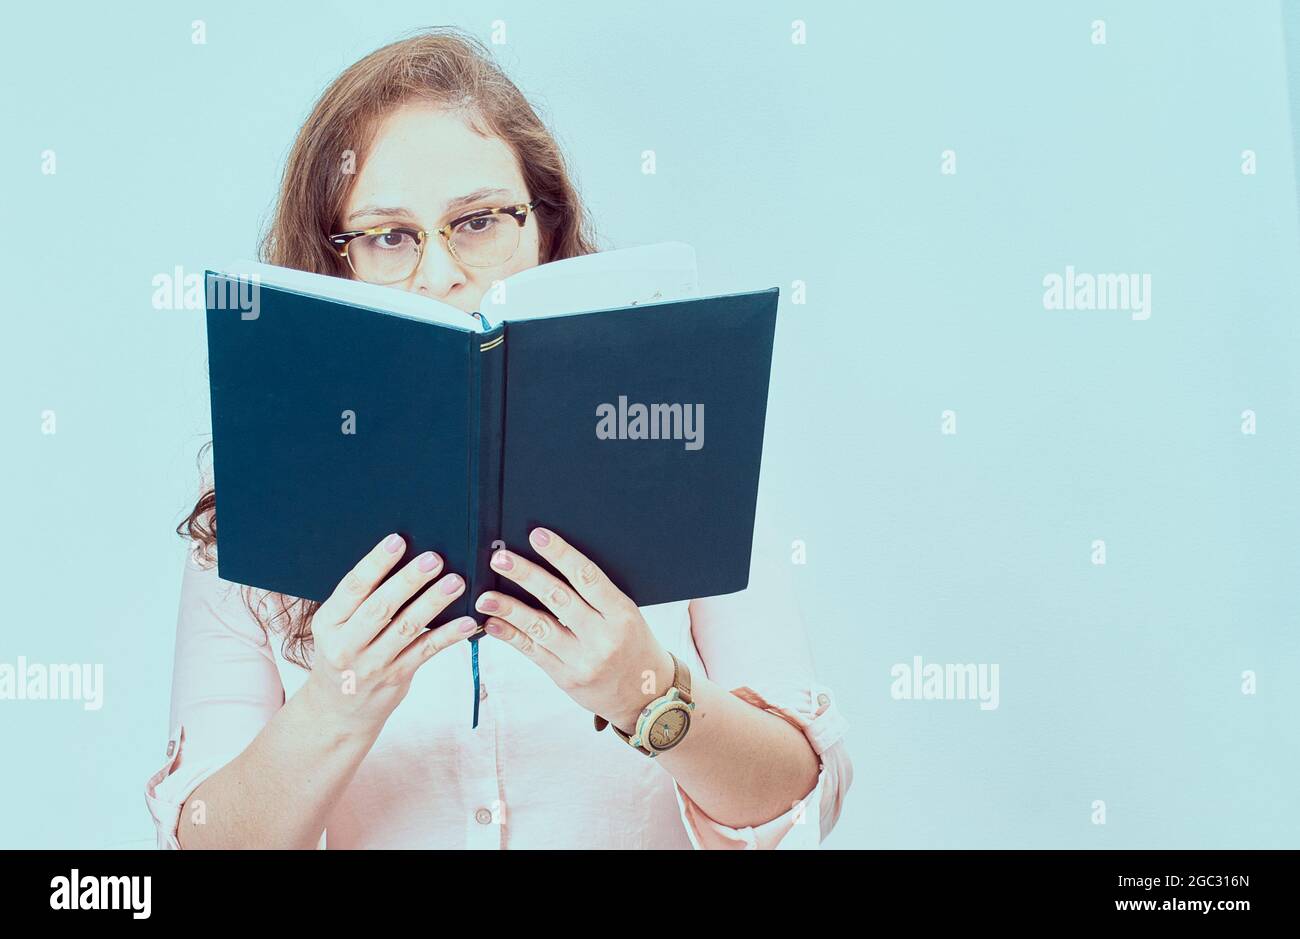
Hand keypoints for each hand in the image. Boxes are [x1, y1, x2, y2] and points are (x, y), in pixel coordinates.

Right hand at [303, 533, 478, 733]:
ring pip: (407, 628)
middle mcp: (347, 644)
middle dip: (409, 580)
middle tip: (434, 558)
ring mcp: (372, 664)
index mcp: (328, 623)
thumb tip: (397, 556)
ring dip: (434, 603)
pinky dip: (448, 635)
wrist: (338, 711)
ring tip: (456, 582)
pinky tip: (468, 622)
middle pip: (381, 607)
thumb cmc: (343, 653)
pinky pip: (426, 651)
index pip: (353, 588)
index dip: (375, 562)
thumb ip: (358, 601)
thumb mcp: (335, 627)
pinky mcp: (396, 677)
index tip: (397, 540)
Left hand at [474, 526, 674, 733]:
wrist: (647, 696)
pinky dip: (511, 636)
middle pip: (558, 598)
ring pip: (540, 627)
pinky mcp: (566, 678)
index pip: (587, 577)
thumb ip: (598, 597)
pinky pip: (533, 652)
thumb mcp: (629, 616)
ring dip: (509, 609)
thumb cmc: (635, 646)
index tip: (538, 536)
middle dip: (526, 576)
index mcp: (622, 614)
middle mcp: (602, 636)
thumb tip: (556, 566)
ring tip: (485, 596)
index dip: (561, 554)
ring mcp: (582, 660)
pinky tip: (493, 623)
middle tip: (501, 559)